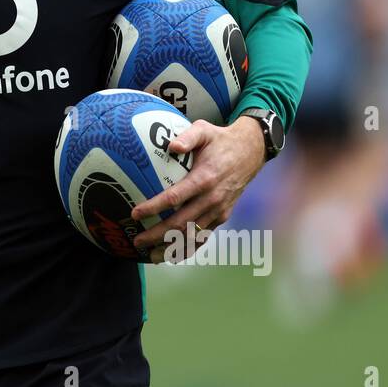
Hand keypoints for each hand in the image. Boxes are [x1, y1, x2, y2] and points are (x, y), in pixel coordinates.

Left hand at [130, 116, 266, 261]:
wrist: (251, 152)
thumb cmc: (220, 140)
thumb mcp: (204, 130)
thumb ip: (187, 137)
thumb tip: (171, 145)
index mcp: (204, 178)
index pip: (175, 197)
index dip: (154, 207)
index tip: (135, 213)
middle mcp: (212, 198)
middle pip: (180, 222)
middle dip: (156, 234)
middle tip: (136, 240)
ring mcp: (218, 210)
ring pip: (191, 234)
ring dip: (170, 247)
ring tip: (149, 256)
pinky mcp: (223, 216)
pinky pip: (204, 236)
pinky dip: (188, 248)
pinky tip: (172, 256)